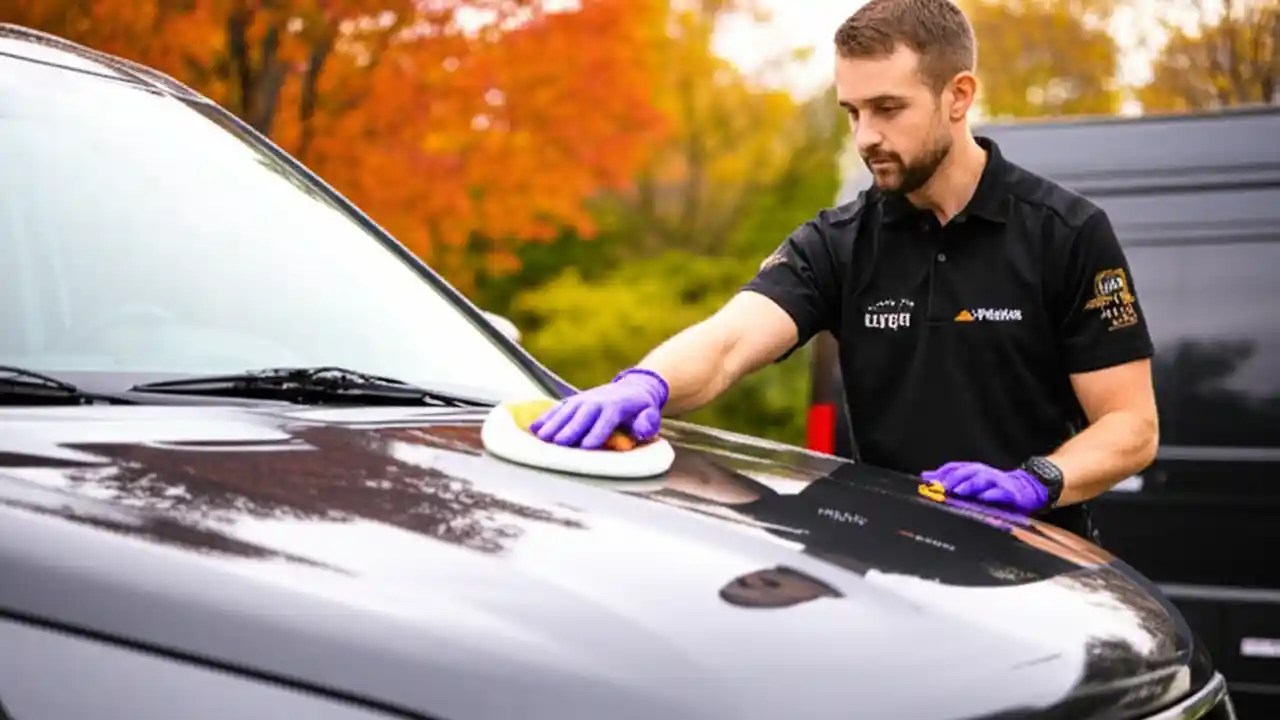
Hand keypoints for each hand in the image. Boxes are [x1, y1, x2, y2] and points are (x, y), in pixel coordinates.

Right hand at [529, 369, 667, 448]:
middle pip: (582, 416)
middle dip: (571, 429)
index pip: (606, 420)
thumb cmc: (641, 408)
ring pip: (566, 411)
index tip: (586, 446)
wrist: (634, 386)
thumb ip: (648, 422)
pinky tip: (534, 428)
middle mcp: (597, 401)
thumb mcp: (650, 414)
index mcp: (616, 406)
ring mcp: (583, 399)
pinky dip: (546, 417)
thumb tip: (642, 430)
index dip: (597, 433)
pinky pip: (558, 408)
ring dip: (554, 424)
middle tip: (559, 444)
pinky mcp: (574, 400)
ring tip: (542, 438)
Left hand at [920, 462, 1049, 514]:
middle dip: (954, 477)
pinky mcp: (1011, 494)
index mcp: (975, 471)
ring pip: (983, 479)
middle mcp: (986, 473)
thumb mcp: (972, 485)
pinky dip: (992, 495)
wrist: (1026, 491)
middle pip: (968, 471)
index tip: (928, 478)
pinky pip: (1001, 493)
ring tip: (959, 490)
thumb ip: (950, 480)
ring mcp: (999, 482)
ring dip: (970, 484)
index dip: (942, 472)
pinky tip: (984, 498)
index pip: (956, 467)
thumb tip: (926, 476)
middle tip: (941, 485)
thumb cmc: (995, 489)